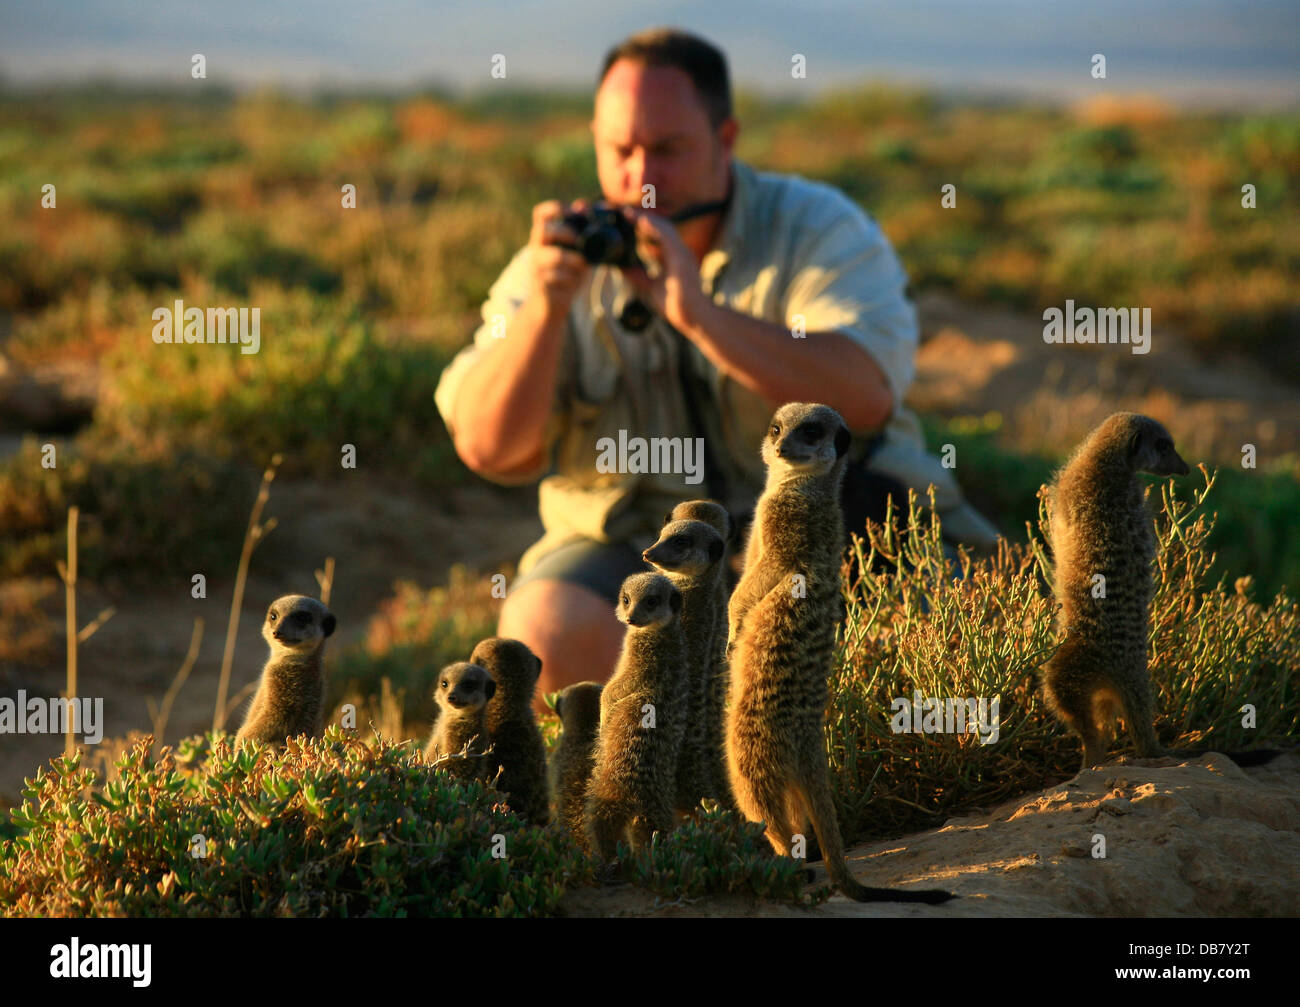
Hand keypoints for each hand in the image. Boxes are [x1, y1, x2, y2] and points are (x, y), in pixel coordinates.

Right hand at [526, 199, 591, 317]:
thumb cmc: (566, 275)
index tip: (573, 212)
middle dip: (565, 233)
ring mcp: (535, 267)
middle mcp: (536, 248)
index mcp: (545, 237)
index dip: (556, 208)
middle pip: (543, 230)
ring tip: (582, 266)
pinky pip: (555, 277)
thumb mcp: (577, 253)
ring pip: (552, 256)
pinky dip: (569, 279)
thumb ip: (583, 236)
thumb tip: (588, 211)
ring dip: (572, 260)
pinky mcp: (539, 284)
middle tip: (579, 241)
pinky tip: (572, 282)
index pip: (541, 214)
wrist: (551, 305)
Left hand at [619, 208, 711, 334]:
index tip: (624, 219)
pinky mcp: (681, 257)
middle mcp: (678, 251)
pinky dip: (653, 226)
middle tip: (622, 212)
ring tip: (627, 213)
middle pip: (658, 227)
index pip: (655, 236)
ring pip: (662, 227)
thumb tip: (621, 268)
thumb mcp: (650, 286)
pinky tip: (640, 220)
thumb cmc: (677, 305)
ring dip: (644, 219)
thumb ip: (638, 276)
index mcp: (672, 257)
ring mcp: (682, 252)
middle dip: (640, 219)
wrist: (693, 318)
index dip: (640, 226)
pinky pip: (667, 235)